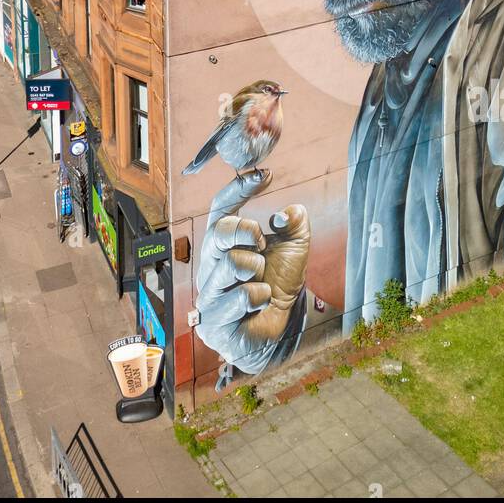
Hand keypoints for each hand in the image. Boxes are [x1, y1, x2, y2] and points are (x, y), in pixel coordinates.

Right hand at [195, 169, 309, 383]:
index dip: (239, 189)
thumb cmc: (278, 281)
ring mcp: (209, 293)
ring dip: (258, 270)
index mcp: (223, 242)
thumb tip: (286, 213)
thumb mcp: (294, 247)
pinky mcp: (215, 321)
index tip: (265, 175)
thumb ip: (294, 223)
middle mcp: (210, 263)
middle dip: (248, 231)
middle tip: (262, 242)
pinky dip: (262, 298)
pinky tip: (260, 303)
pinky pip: (243, 297)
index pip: (222, 208)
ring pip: (233, 264)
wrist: (280, 326)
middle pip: (220, 232)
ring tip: (262, 280)